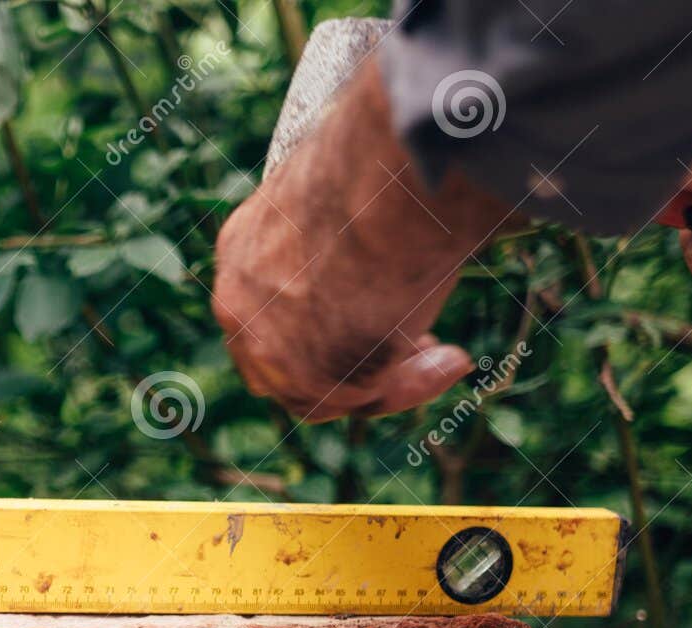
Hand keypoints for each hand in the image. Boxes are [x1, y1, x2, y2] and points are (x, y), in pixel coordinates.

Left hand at [212, 60, 500, 421]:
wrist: (387, 178)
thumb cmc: (384, 164)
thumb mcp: (351, 196)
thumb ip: (351, 234)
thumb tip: (391, 228)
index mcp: (243, 246)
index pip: (270, 304)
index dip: (323, 318)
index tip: (377, 312)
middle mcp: (239, 300)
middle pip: (284, 358)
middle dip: (348, 360)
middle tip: (415, 347)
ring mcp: (265, 346)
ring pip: (321, 388)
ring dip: (387, 379)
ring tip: (449, 357)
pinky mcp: (305, 378)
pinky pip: (358, 398)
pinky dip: (407, 386)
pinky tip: (452, 358)